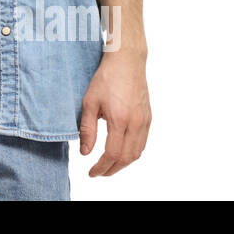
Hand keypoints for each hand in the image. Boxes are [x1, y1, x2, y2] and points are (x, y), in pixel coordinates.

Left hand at [79, 49, 150, 176]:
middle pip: (126, 158)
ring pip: (137, 152)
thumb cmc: (106, 78)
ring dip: (123, 163)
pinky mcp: (149, 117)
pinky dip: (132, 153)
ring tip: (109, 165)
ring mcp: (145, 121)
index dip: (101, 167)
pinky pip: (143, 142)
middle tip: (99, 172)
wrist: (127, 61)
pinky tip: (122, 152)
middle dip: (112, 169)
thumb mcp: (89, 102)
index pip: (112, 154)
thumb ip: (87, 129)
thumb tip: (84, 152)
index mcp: (120, 120)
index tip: (91, 172)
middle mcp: (136, 123)